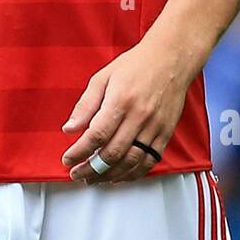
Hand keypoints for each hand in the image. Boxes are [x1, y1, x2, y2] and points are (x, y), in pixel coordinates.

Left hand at [60, 37, 192, 184]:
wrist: (171, 59)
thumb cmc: (136, 65)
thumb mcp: (103, 78)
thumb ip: (85, 105)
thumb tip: (69, 129)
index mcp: (121, 100)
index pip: (97, 135)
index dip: (79, 152)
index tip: (68, 160)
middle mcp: (139, 116)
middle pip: (112, 153)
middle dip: (91, 169)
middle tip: (77, 174)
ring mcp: (155, 127)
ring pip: (131, 162)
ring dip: (109, 175)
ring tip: (94, 179)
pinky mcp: (165, 133)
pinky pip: (149, 161)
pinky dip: (133, 174)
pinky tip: (118, 177)